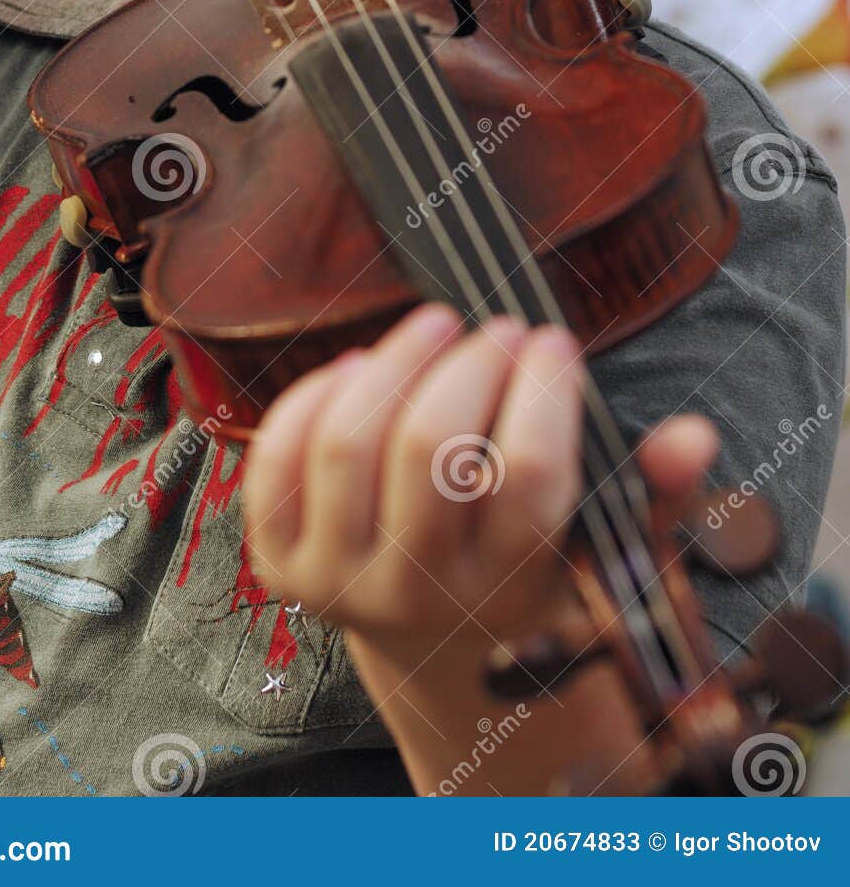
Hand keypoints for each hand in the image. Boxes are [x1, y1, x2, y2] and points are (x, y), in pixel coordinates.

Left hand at [240, 302, 719, 668]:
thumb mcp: (599, 550)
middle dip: (470, 364)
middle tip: (500, 327)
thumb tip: (696, 439)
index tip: (554, 342)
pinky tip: (361, 367)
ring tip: (436, 325)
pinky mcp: (278, 561)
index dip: (544, 392)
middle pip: (430, 450)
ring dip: (395, 361)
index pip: (529, 479)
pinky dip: (317, 394)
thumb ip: (651, 496)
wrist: (436, 648)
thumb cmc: (528, 573)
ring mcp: (337, 580)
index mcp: (507, 593)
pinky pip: (278, 458)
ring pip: (348, 443)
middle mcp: (416, 596)